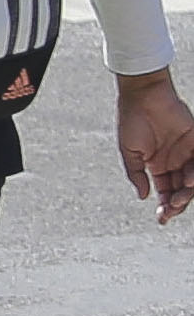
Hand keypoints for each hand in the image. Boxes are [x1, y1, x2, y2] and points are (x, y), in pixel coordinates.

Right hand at [121, 69, 193, 222]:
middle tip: (170, 210)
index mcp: (157, 165)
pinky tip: (187, 184)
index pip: (165, 191)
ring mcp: (186, 151)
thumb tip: (143, 197)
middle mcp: (173, 160)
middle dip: (176, 204)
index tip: (161, 219)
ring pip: (191, 179)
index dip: (164, 207)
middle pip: (180, 189)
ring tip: (178, 198)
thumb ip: (136, 175)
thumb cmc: (131, 121)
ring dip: (186, 193)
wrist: (143, 96)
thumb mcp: (129, 153)